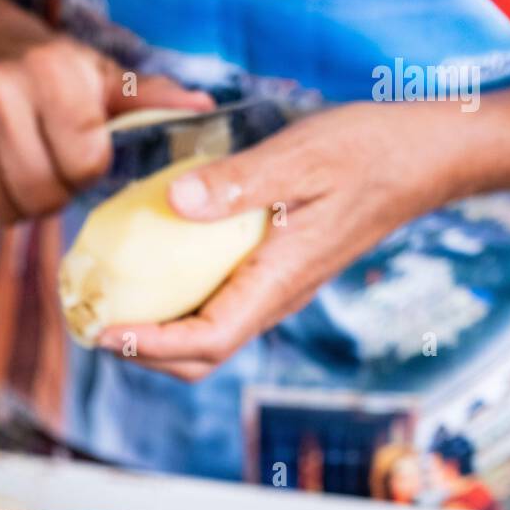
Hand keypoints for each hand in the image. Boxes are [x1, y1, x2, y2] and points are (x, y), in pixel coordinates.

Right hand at [0, 35, 212, 223]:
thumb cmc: (53, 76)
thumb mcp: (104, 81)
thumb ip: (152, 103)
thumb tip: (204, 112)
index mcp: (50, 72)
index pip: (82, 165)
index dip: (87, 171)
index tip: (83, 154)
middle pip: (39, 192)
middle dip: (53, 194)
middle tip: (53, 173)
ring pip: (0, 206)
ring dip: (20, 205)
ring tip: (25, 172)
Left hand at [99, 100, 467, 380]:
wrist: (420, 157)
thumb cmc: (366, 152)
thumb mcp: (299, 156)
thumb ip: (237, 183)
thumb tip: (177, 201)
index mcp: (278, 283)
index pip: (206, 341)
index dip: (151, 347)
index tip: (105, 333)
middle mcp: (274, 300)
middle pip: (200, 357)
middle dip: (143, 354)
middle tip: (90, 327)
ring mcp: (275, 291)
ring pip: (208, 337)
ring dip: (157, 335)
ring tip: (109, 308)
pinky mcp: (274, 274)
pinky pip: (218, 306)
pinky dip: (178, 305)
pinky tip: (150, 273)